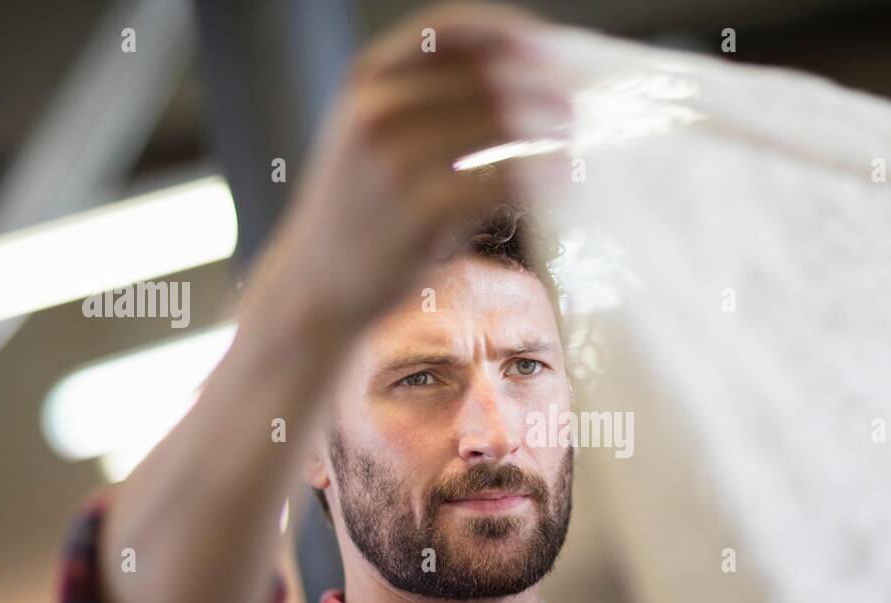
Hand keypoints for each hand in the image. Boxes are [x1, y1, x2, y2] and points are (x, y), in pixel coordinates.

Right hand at [245, 1, 572, 344]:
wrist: (318, 285)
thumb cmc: (361, 209)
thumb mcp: (367, 135)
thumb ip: (420, 99)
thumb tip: (510, 72)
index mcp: (366, 80)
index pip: (448, 30)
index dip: (507, 32)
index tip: (547, 47)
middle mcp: (376, 111)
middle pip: (487, 75)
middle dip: (542, 85)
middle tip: (572, 104)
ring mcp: (396, 162)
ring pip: (501, 123)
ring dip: (548, 128)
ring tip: (570, 140)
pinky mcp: (421, 213)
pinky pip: (503, 181)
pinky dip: (541, 176)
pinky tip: (558, 180)